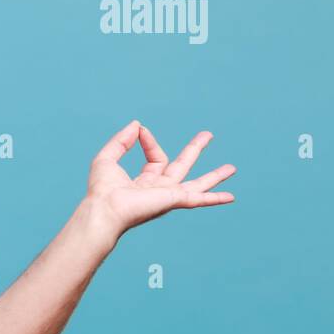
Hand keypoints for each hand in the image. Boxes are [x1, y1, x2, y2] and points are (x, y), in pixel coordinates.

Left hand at [86, 119, 235, 238]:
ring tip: (232, 168)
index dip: (149, 142)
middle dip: (195, 149)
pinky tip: (231, 197)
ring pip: (197, 183)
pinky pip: (199, 199)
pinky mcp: (174, 200)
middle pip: (182, 166)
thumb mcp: (107, 158)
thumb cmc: (101, 190)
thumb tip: (136, 125)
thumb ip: (121, 141)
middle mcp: (158, 190)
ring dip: (215, 176)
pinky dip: (215, 198)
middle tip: (208, 134)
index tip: (140, 130)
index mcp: (144, 182)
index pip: (156, 157)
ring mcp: (168, 196)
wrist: (105, 209)